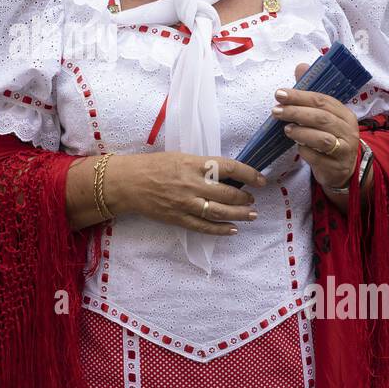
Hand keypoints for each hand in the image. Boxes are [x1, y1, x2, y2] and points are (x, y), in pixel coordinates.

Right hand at [104, 151, 266, 236]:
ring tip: (251, 214)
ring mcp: (185, 203)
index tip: (261, 179)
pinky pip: (204, 226)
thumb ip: (202, 166)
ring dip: (239, 214)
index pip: (229, 167)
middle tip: (252, 199)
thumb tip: (226, 174)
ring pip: (220, 212)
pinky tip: (233, 229)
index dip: (249, 174)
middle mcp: (192, 184)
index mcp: (194, 164)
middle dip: (245, 197)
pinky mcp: (178, 218)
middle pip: (228, 193)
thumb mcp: (181, 157)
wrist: (128, 182)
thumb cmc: (153, 166)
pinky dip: (220, 229)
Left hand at [273, 62, 360, 192]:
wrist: (342, 170)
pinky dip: (305, 151)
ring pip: (322, 139)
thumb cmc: (330, 138)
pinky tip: (297, 147)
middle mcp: (348, 130)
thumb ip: (311, 94)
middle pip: (322, 118)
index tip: (280, 93)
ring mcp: (345, 150)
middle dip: (296, 112)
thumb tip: (301, 67)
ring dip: (301, 132)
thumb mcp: (324, 116)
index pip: (323, 100)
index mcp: (345, 114)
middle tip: (276, 111)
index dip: (300, 96)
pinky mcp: (337, 167)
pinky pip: (318, 158)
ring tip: (286, 129)